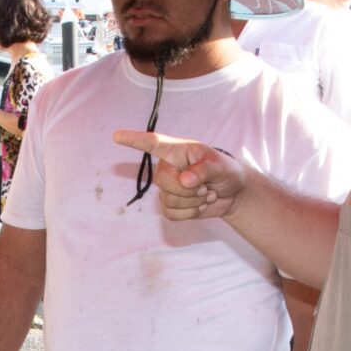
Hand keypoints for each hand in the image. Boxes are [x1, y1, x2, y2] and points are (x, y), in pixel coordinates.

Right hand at [110, 130, 243, 220]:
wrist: (233, 193)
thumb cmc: (226, 172)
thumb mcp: (221, 166)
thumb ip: (204, 170)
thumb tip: (184, 180)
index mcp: (178, 151)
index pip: (153, 144)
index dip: (134, 140)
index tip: (117, 136)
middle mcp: (168, 167)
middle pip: (163, 180)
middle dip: (188, 189)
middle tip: (206, 186)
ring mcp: (167, 188)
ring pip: (169, 200)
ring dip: (194, 201)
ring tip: (206, 193)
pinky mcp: (170, 205)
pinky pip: (172, 214)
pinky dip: (191, 213)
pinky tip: (200, 204)